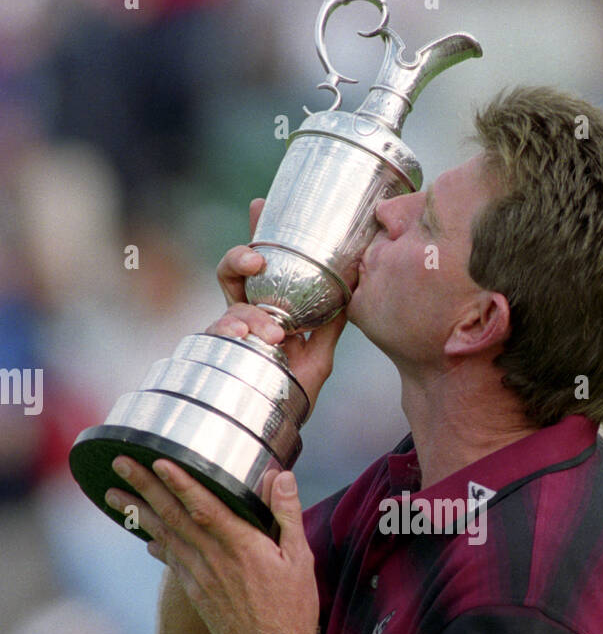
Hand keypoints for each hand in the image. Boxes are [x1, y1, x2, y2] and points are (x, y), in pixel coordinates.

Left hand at [105, 456, 321, 633]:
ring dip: (138, 512)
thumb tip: (281, 475)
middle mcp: (214, 559)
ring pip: (164, 537)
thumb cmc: (293, 608)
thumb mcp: (300, 558)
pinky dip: (156, 544)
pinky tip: (146, 536)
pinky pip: (171, 562)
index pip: (203, 506)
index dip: (180, 482)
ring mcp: (201, 577)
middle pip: (173, 516)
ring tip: (113, 494)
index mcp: (242, 545)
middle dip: (145, 486)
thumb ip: (287, 514)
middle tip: (119, 463)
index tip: (157, 461)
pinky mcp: (197, 594)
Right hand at [210, 197, 347, 418]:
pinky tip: (242, 338)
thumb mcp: (321, 354)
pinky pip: (217, 336)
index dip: (259, 234)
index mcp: (269, 307)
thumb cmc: (295, 389)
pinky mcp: (218, 354)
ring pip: (229, 305)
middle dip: (240, 258)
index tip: (261, 205)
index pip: (261, 265)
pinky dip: (230, 333)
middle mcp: (246, 315)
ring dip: (248, 314)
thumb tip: (354, 285)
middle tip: (259, 258)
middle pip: (232, 272)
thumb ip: (331, 324)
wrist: (279, 427)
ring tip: (271, 332)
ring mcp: (230, 334)